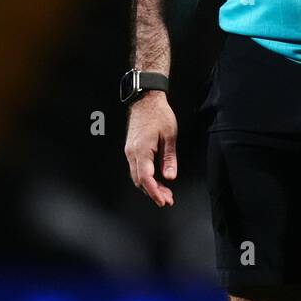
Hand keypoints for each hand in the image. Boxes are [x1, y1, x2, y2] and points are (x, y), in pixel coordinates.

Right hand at [124, 91, 177, 206]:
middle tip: (168, 199)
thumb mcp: (170, 135)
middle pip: (140, 180)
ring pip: (137, 176)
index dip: (154, 192)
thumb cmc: (159, 114)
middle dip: (153, 192)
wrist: (146, 100)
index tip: (163, 201)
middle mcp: (132, 153)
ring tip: (165, 192)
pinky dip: (146, 177)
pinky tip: (156, 179)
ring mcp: (130, 151)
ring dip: (150, 186)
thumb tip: (169, 177)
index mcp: (142, 150)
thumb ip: (169, 158)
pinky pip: (137, 168)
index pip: (146, 178)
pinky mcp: (131, 148)